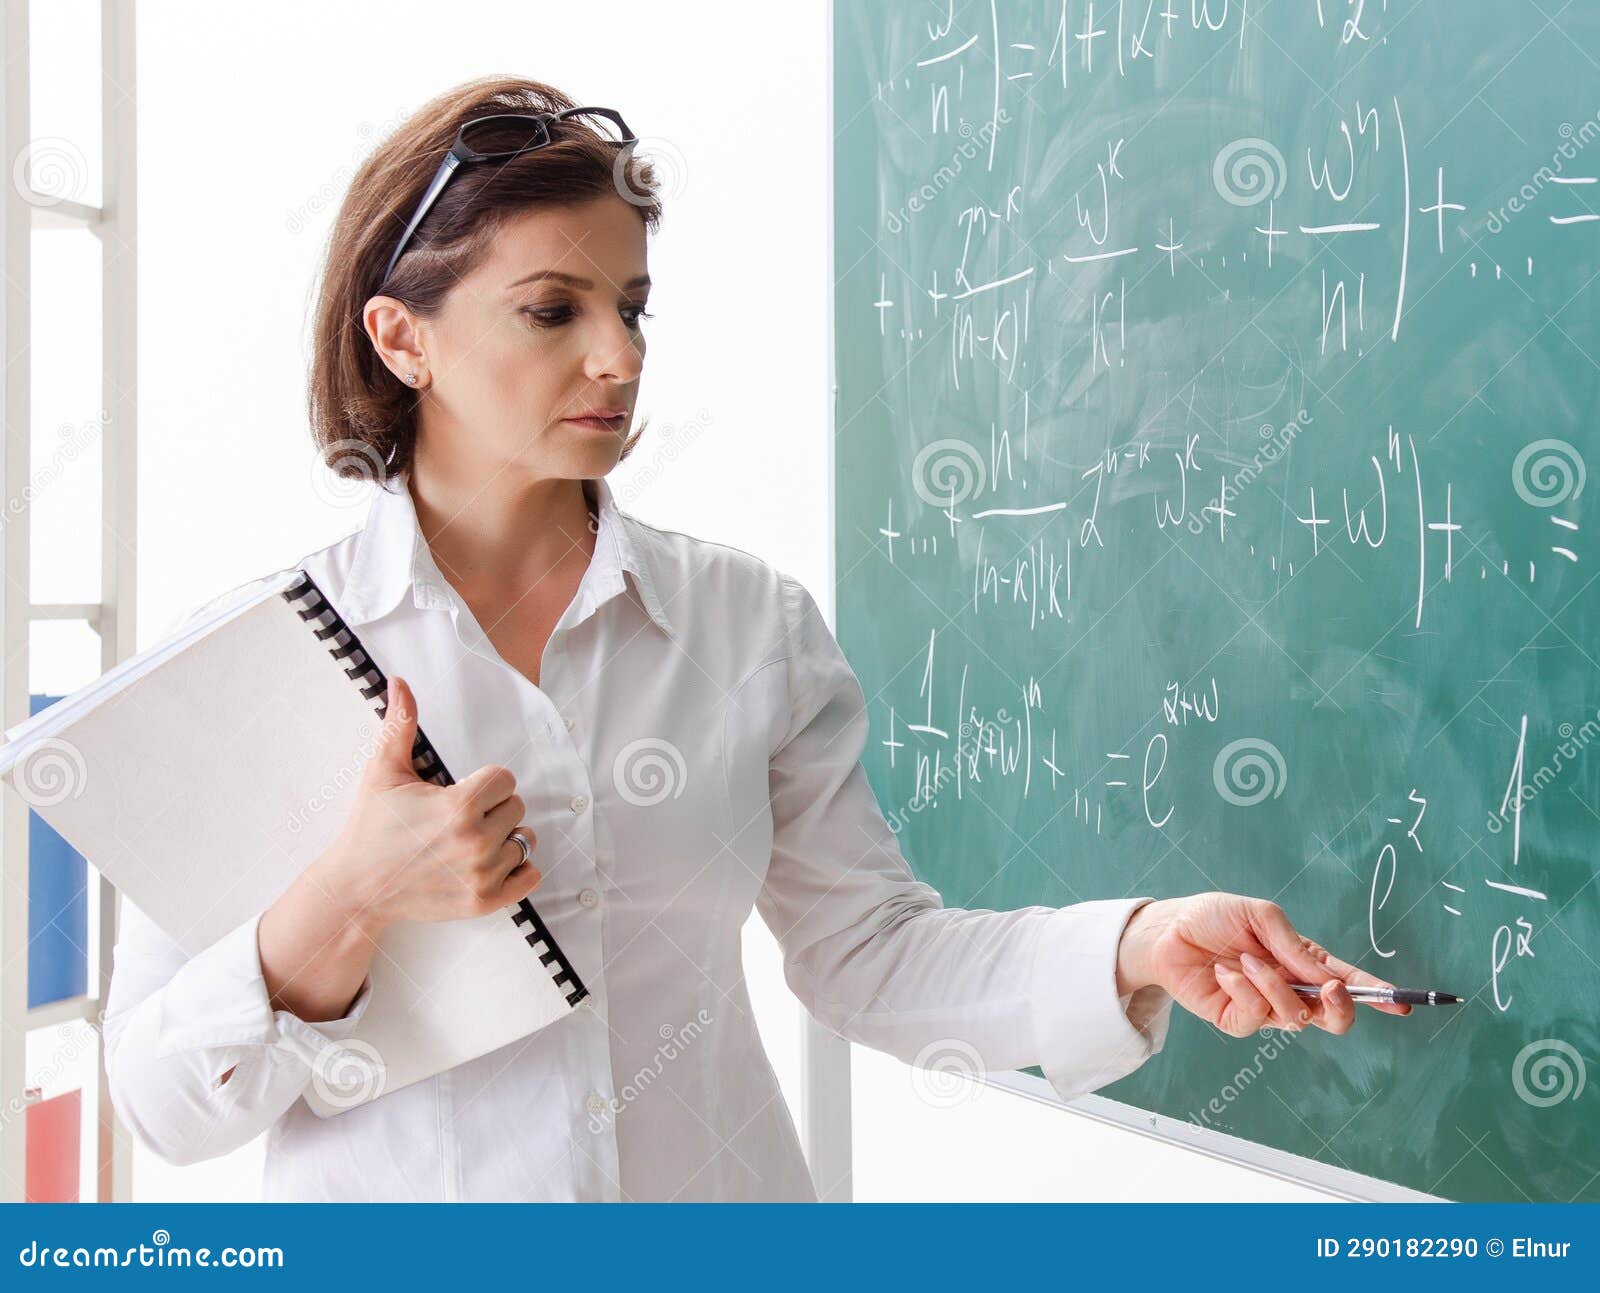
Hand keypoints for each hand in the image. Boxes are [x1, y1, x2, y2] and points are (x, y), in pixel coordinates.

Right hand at [308, 675, 542, 934]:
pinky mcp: (484, 902)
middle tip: (458, 819)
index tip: (459, 793)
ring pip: (523, 840)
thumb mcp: (383, 772)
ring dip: (503, 839)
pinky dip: (517, 870)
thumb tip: (399, 682)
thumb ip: (401, 724)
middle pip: (516, 808)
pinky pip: (530, 877)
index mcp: (459, 806)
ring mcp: (482, 875)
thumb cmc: (372, 827)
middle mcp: (476, 842)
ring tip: (467, 842)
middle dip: (493, 809)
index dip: (484, 783)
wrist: (358, 887)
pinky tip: (490, 862)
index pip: (506, 780)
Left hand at [1114, 892, 1411, 1035]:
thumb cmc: (1213, 917)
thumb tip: (1324, 973)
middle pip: (1333, 1018)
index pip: (1347, 981)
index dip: (1377, 994)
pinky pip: (1256, 1018)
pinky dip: (1244, 992)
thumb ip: (1293, 944)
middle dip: (1341, 1008)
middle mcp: (1289, 988)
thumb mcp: (1259, 915)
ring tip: (1245, 960)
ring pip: (1295, 1018)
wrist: (1167, 930)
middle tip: (1329, 987)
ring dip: (1274, 986)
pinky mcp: (1236, 1020)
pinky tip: (1227, 973)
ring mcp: (1264, 1007)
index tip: (1402, 1002)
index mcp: (1303, 960)